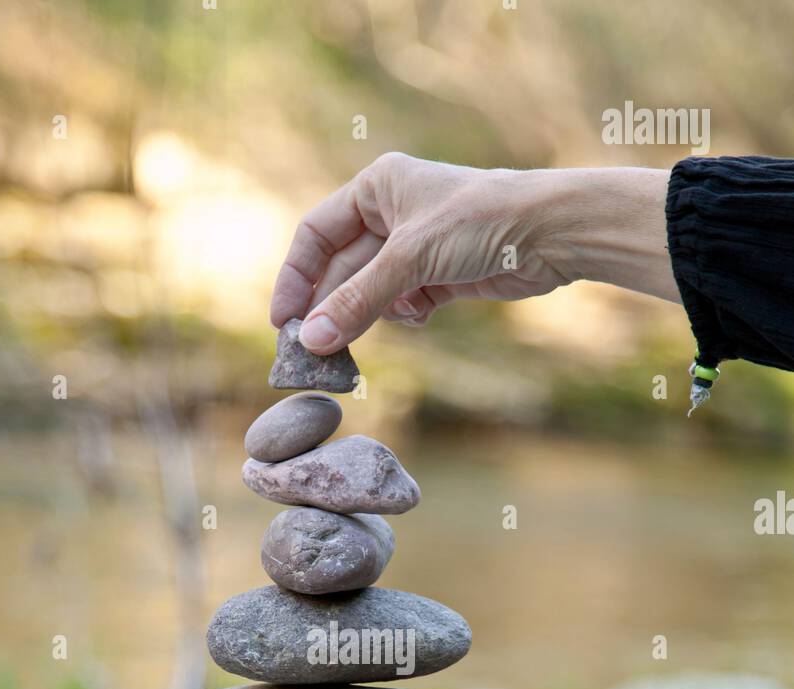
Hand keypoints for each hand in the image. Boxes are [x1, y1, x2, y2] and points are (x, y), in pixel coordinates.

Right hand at [270, 154, 678, 353]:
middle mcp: (392, 213)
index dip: (296, 277)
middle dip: (330, 308)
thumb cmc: (482, 223)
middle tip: (312, 352)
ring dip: (365, 317)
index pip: (316, 234)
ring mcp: (416, 247)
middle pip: (341, 268)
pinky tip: (419, 316)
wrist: (552, 234)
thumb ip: (358, 300)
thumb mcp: (411, 260)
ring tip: (353, 347)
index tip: (284, 321)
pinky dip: (404, 316)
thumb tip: (311, 340)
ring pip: (371, 291)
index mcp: (377, 188)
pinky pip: (402, 304)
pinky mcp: (441, 277)